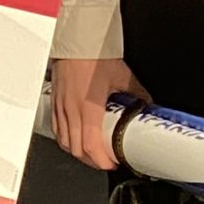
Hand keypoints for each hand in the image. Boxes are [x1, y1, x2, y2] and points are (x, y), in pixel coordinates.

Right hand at [51, 55, 146, 171]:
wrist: (76, 39)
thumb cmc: (93, 54)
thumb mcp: (122, 75)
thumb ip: (136, 93)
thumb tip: (147, 104)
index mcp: (89, 107)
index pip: (91, 146)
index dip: (102, 161)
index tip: (112, 163)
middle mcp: (72, 110)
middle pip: (76, 149)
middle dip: (91, 161)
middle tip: (105, 161)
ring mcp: (61, 106)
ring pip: (64, 141)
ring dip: (78, 152)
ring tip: (91, 153)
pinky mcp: (56, 101)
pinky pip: (57, 128)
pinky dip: (66, 138)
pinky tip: (74, 137)